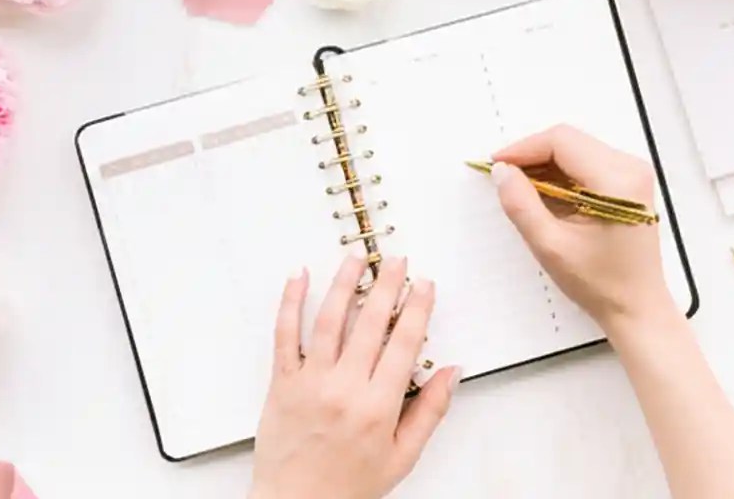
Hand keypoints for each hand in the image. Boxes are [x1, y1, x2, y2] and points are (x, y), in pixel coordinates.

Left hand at [250, 256, 459, 498]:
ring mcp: (310, 382)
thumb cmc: (347, 487)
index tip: (425, 286)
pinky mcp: (282, 383)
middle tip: (397, 261)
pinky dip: (291, 302)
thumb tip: (451, 373)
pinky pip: (285, 335)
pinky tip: (299, 277)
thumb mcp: (402, 457)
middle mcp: (344, 388)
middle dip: (387, 286)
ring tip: (355, 258)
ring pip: (330, 320)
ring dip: (344, 283)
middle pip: (370, 323)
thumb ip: (430, 412)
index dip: (417, 309)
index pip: (404, 343)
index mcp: (378, 407)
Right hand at [492, 125, 672, 328]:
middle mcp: (630, 168)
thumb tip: (502, 171)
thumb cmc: (600, 283)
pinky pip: (586, 163)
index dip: (524, 148)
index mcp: (616, 180)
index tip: (496, 165)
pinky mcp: (628, 183)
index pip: (562, 142)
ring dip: (545, 164)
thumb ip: (521, 204)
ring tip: (520, 189)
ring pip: (576, 150)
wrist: (637, 307)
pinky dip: (561, 174)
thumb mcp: (551, 246)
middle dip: (532, 155)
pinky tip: (544, 195)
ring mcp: (632, 174)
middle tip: (503, 176)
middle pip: (570, 141)